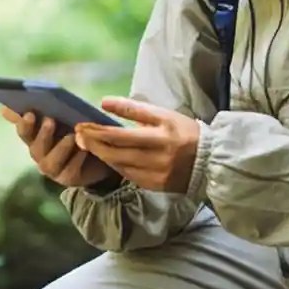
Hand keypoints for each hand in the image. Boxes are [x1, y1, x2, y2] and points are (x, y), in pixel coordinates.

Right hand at [1, 107, 118, 187]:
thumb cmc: (74, 132)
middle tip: (50, 120)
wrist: (95, 156)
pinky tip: (84, 149)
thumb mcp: (61, 118)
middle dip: (42, 134)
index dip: (24, 124)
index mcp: (35, 137)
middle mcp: (39, 154)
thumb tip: (5, 109)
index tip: (29, 113)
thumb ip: (40, 111)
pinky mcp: (67, 178)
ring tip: (72, 136)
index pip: (24, 131)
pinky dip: (76, 159)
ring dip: (60, 148)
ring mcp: (52, 169)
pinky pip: (70, 170)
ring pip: (50, 161)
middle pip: (35, 147)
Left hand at [74, 97, 199, 193]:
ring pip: (119, 165)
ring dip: (101, 154)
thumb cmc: (184, 131)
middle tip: (78, 135)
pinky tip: (108, 157)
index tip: (81, 125)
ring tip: (89, 144)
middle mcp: (157, 158)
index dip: (97, 132)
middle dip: (93, 144)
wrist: (209, 160)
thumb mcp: (162, 114)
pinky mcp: (155, 186)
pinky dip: (116, 165)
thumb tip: (104, 102)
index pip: (119, 136)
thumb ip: (133, 109)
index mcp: (160, 136)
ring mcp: (156, 175)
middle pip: (115, 152)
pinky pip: (128, 175)